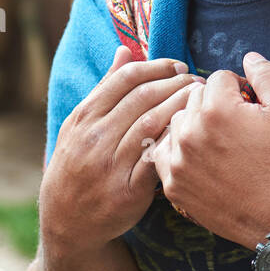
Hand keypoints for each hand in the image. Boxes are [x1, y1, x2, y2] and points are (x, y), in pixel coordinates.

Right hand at [40, 46, 199, 258]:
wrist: (68, 220)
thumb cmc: (79, 164)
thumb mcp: (80, 125)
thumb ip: (105, 87)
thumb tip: (125, 51)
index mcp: (84, 116)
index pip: (126, 79)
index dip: (158, 68)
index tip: (179, 67)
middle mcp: (94, 138)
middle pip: (143, 97)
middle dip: (176, 84)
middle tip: (199, 81)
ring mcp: (109, 164)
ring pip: (152, 123)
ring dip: (181, 107)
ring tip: (201, 100)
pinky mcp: (127, 190)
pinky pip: (157, 158)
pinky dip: (176, 140)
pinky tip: (194, 131)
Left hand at [152, 52, 269, 249]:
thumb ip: (267, 74)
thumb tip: (248, 57)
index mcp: (217, 109)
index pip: (218, 78)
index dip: (239, 88)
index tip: (250, 106)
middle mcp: (190, 132)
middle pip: (193, 98)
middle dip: (214, 105)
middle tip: (236, 126)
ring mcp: (177, 160)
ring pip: (177, 124)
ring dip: (194, 126)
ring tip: (219, 142)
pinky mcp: (172, 185)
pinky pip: (164, 153)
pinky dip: (179, 152)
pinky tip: (200, 158)